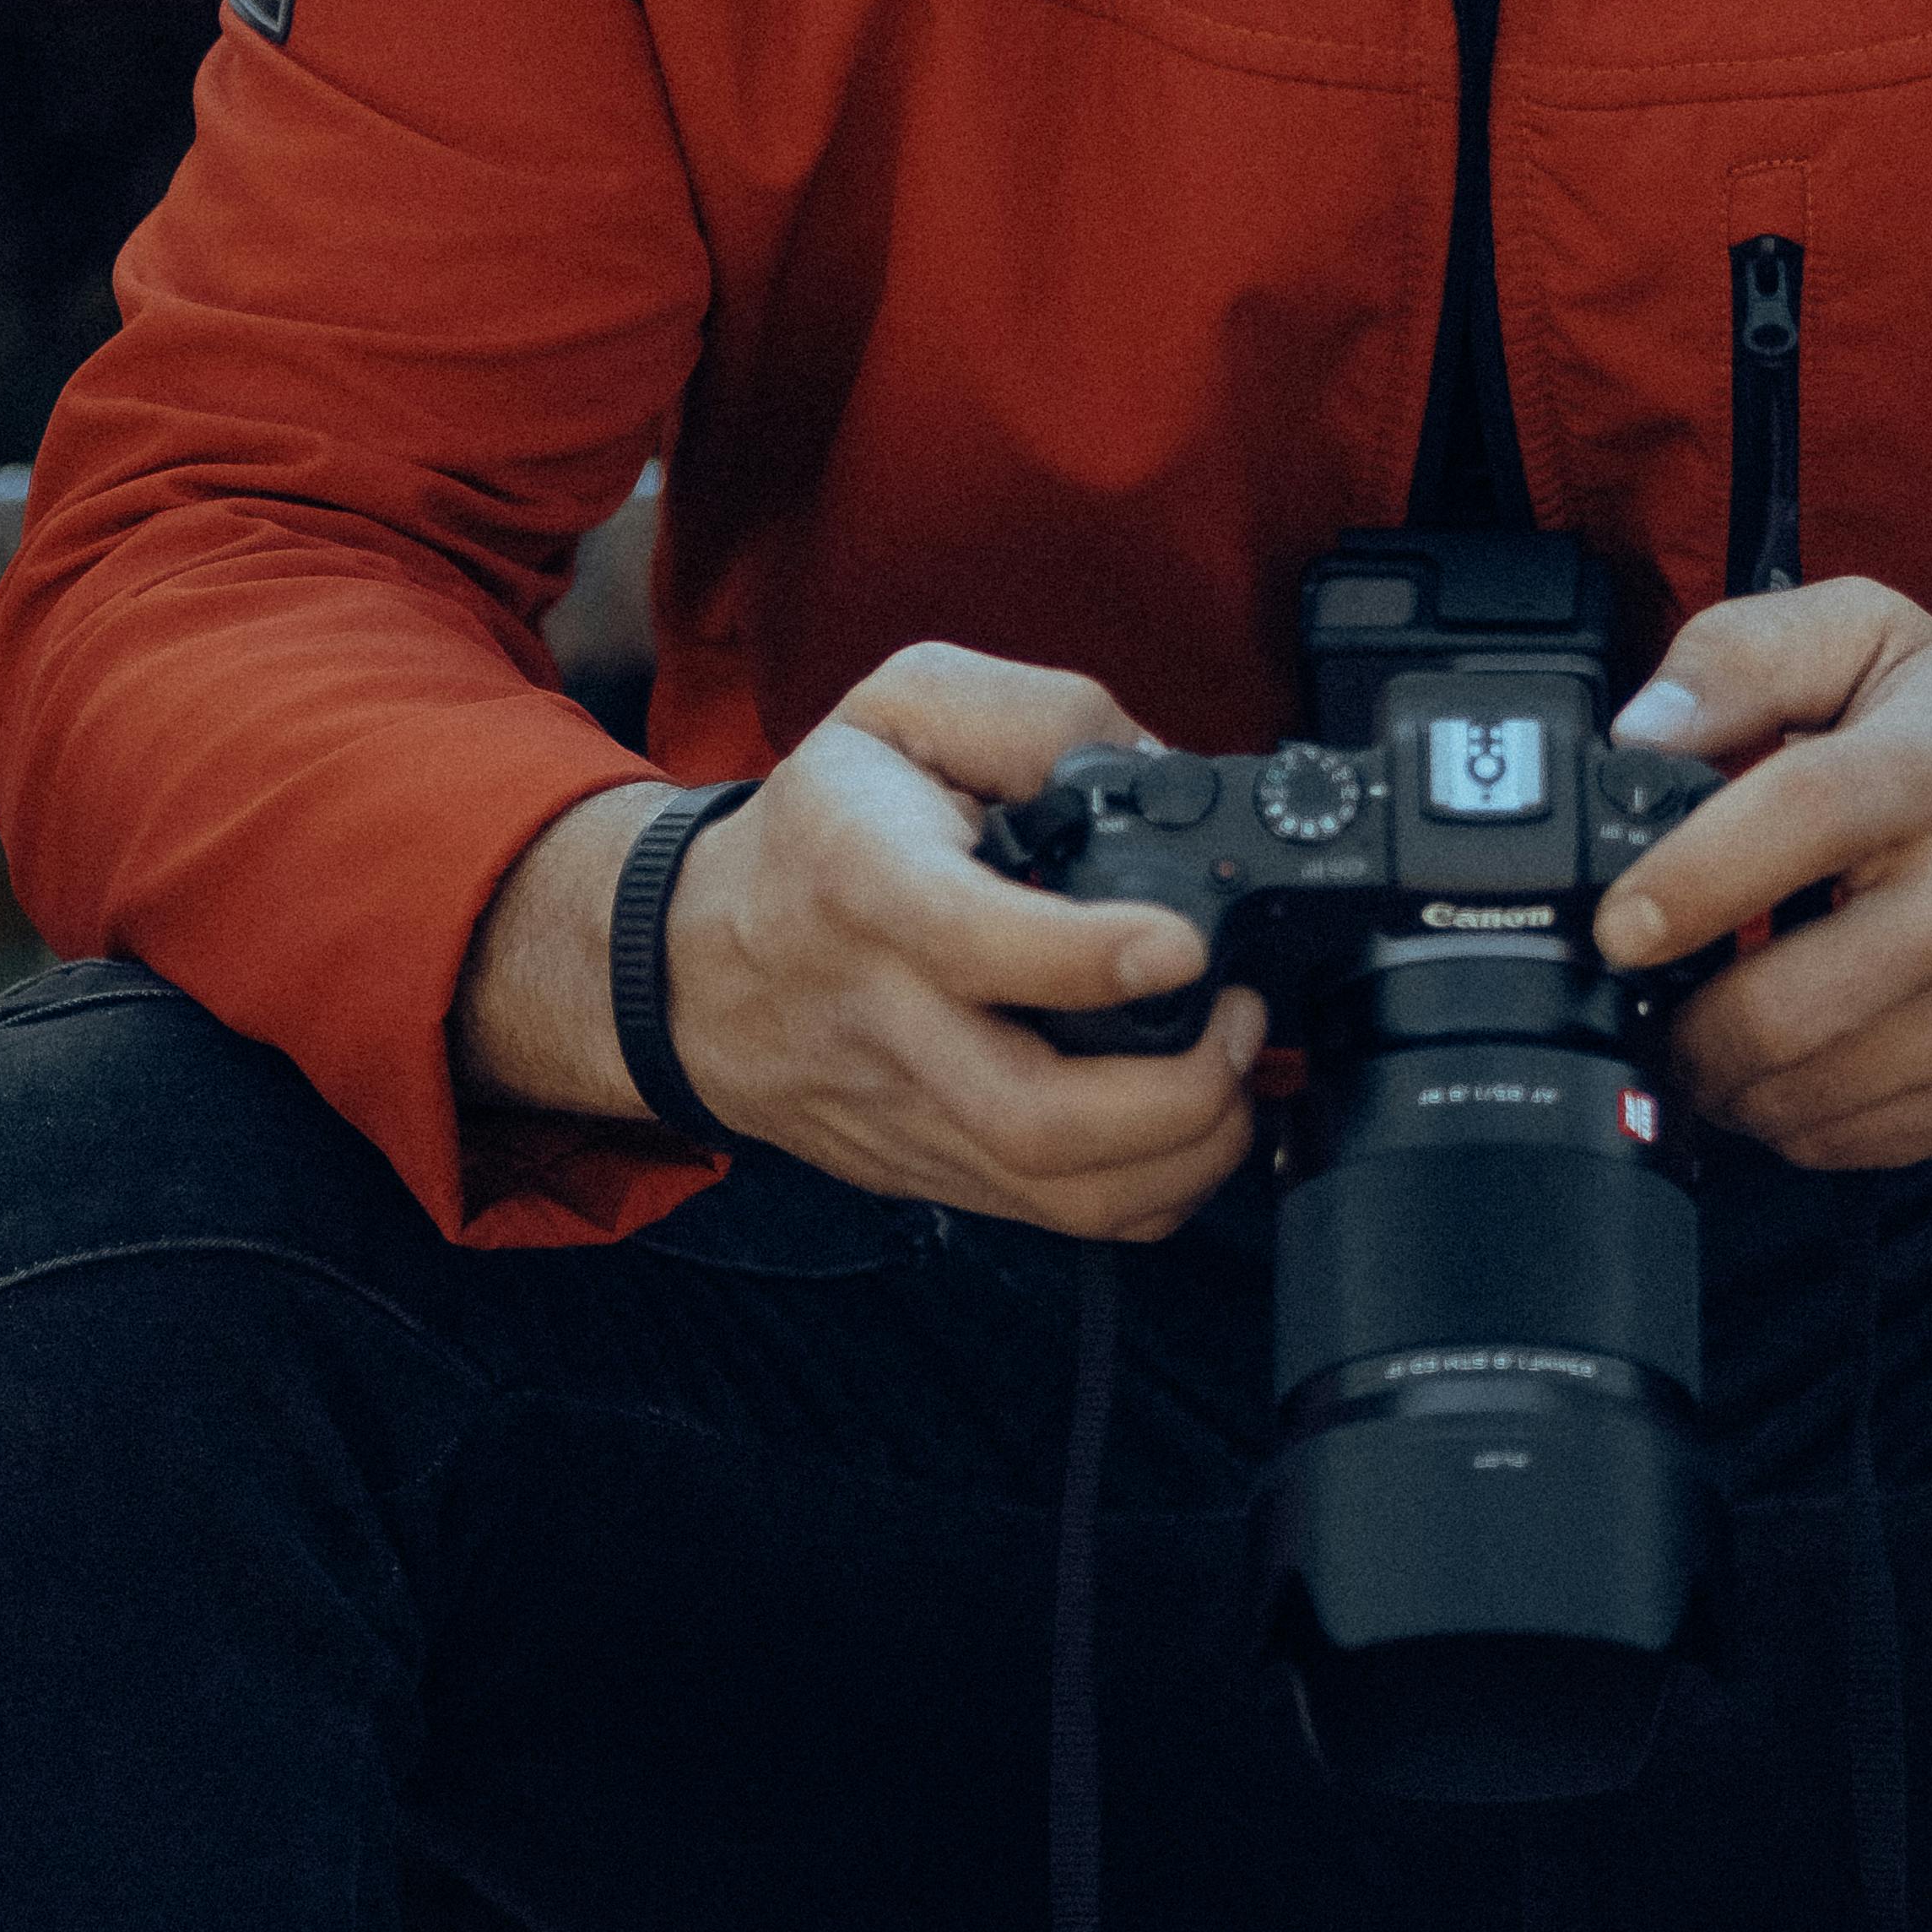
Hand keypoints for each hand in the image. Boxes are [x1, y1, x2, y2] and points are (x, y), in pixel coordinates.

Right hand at [666, 646, 1267, 1236]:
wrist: (689, 962)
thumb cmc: (816, 830)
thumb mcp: (900, 710)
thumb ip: (1035, 716)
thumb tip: (1162, 771)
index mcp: (869, 885)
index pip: (972, 941)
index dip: (1090, 957)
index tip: (1183, 943)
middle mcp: (886, 1019)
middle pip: (1034, 1115)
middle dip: (1180, 1091)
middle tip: (1242, 1017)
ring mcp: (908, 1114)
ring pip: (1062, 1193)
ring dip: (1188, 1152)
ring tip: (1234, 1071)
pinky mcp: (930, 1173)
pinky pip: (1063, 1220)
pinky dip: (1157, 1190)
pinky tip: (1190, 1124)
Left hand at [1586, 582, 1931, 1166]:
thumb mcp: (1881, 645)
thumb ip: (1746, 657)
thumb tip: (1641, 730)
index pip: (1802, 814)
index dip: (1690, 879)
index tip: (1621, 925)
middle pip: (1784, 1003)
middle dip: (1681, 1019)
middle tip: (1649, 997)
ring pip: (1804, 1093)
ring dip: (1723, 1079)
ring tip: (1711, 1032)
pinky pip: (1850, 1144)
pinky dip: (1789, 1119)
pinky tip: (1788, 1065)